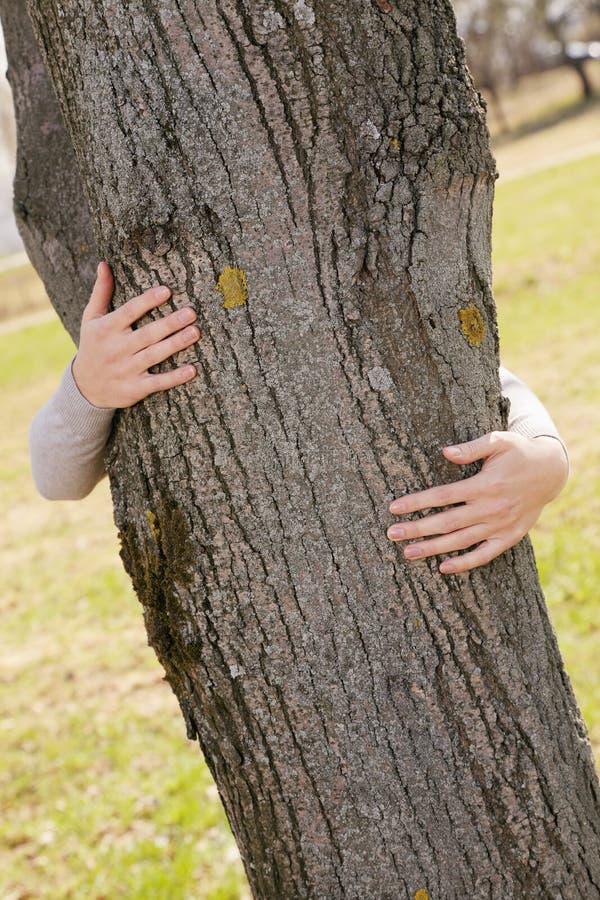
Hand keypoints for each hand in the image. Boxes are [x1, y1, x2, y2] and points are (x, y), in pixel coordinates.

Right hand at [72, 261, 200, 407]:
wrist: (85, 387)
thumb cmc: (93, 345)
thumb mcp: (91, 319)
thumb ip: (101, 292)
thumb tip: (104, 264)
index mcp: (106, 329)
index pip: (129, 312)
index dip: (148, 301)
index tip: (167, 291)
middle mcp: (116, 349)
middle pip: (147, 334)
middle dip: (170, 323)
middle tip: (191, 312)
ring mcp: (126, 370)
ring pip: (154, 355)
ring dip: (175, 344)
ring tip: (195, 332)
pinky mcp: (135, 388)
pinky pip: (157, 382)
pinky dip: (174, 378)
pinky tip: (192, 370)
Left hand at [387, 431, 568, 574]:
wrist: (551, 472)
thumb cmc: (518, 452)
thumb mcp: (498, 441)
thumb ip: (472, 448)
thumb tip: (445, 452)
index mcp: (485, 485)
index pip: (443, 496)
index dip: (417, 502)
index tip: (394, 508)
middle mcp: (491, 508)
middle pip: (447, 522)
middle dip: (417, 529)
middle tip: (392, 533)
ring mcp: (500, 526)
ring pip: (461, 541)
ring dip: (433, 548)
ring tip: (408, 553)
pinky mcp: (509, 537)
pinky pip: (484, 554)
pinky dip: (465, 563)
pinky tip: (443, 567)